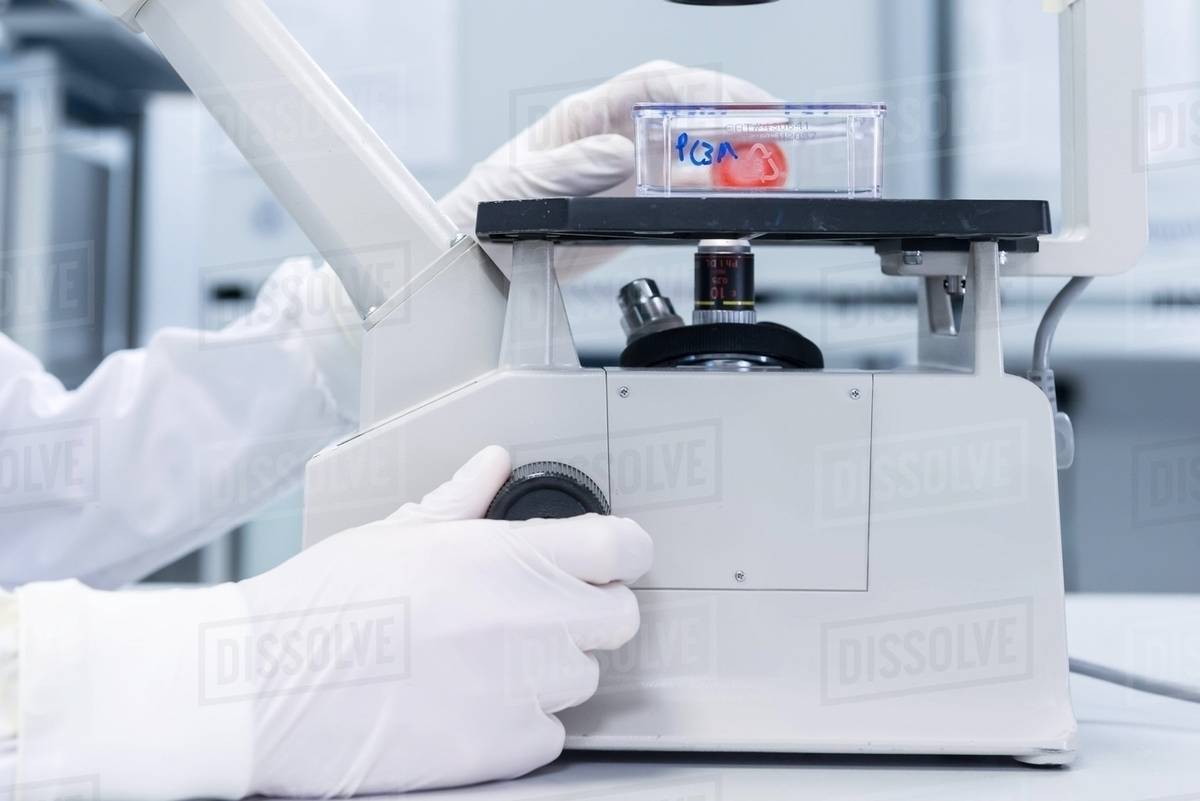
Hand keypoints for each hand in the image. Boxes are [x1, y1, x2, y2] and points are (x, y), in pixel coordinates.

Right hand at [241, 446, 651, 795]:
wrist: (264, 690)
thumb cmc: (321, 607)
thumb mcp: (393, 535)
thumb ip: (460, 500)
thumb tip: (492, 464)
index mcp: (508, 556)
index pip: (621, 548)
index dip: (623, 551)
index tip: (613, 558)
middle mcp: (530, 621)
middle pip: (619, 618)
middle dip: (590, 611)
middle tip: (541, 611)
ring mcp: (521, 689)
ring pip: (584, 678)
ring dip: (553, 669)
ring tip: (490, 661)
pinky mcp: (501, 748)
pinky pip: (549, 734)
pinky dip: (524, 722)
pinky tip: (474, 704)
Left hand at [438, 60, 772, 275]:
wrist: (478, 256)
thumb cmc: (490, 205)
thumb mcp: (525, 183)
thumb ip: (571, 166)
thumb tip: (618, 153)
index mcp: (586, 118)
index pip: (656, 87)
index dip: (705, 89)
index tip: (744, 103)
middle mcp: (613, 139)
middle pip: (685, 113)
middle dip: (733, 117)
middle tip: (774, 133)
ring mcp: (627, 175)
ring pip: (691, 156)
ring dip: (730, 160)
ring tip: (765, 171)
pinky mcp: (633, 210)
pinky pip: (681, 196)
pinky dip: (712, 196)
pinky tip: (733, 201)